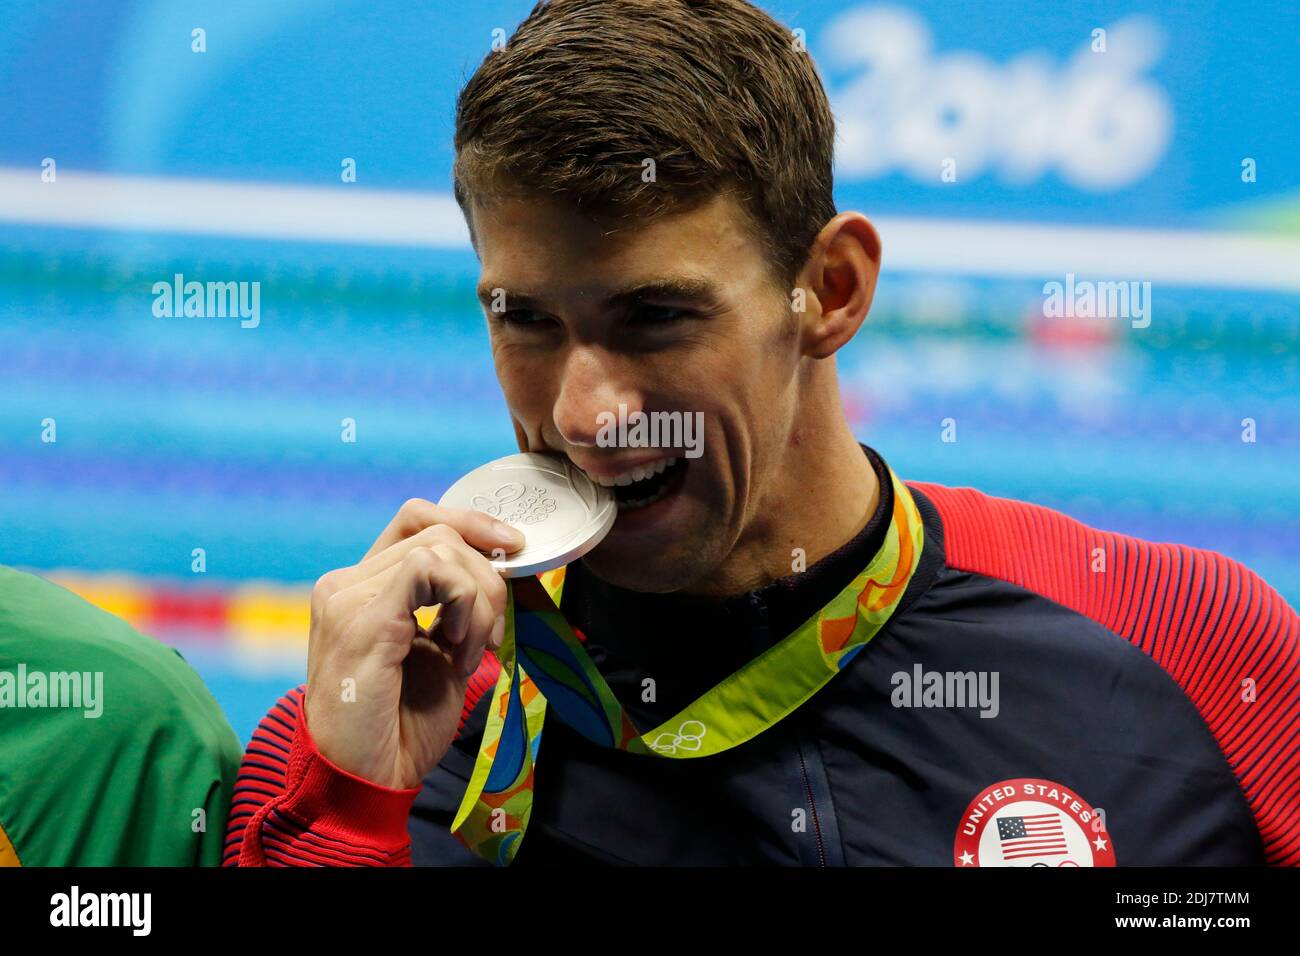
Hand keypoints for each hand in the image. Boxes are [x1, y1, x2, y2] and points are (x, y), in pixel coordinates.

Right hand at [303, 499, 523, 788]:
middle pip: (438, 532)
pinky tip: (458, 648)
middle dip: (486, 577)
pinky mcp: (361, 618)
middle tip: (491, 635)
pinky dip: (464, 603)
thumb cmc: (400, 728)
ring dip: (478, 598)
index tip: (512, 546)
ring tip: (469, 650)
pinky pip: (430, 570)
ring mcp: (347, 598)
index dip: (468, 522)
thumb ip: (455, 607)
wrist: (366, 780)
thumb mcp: (440, 652)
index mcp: (362, 589)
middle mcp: (346, 585)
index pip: (417, 520)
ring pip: (440, 547)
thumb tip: (500, 565)